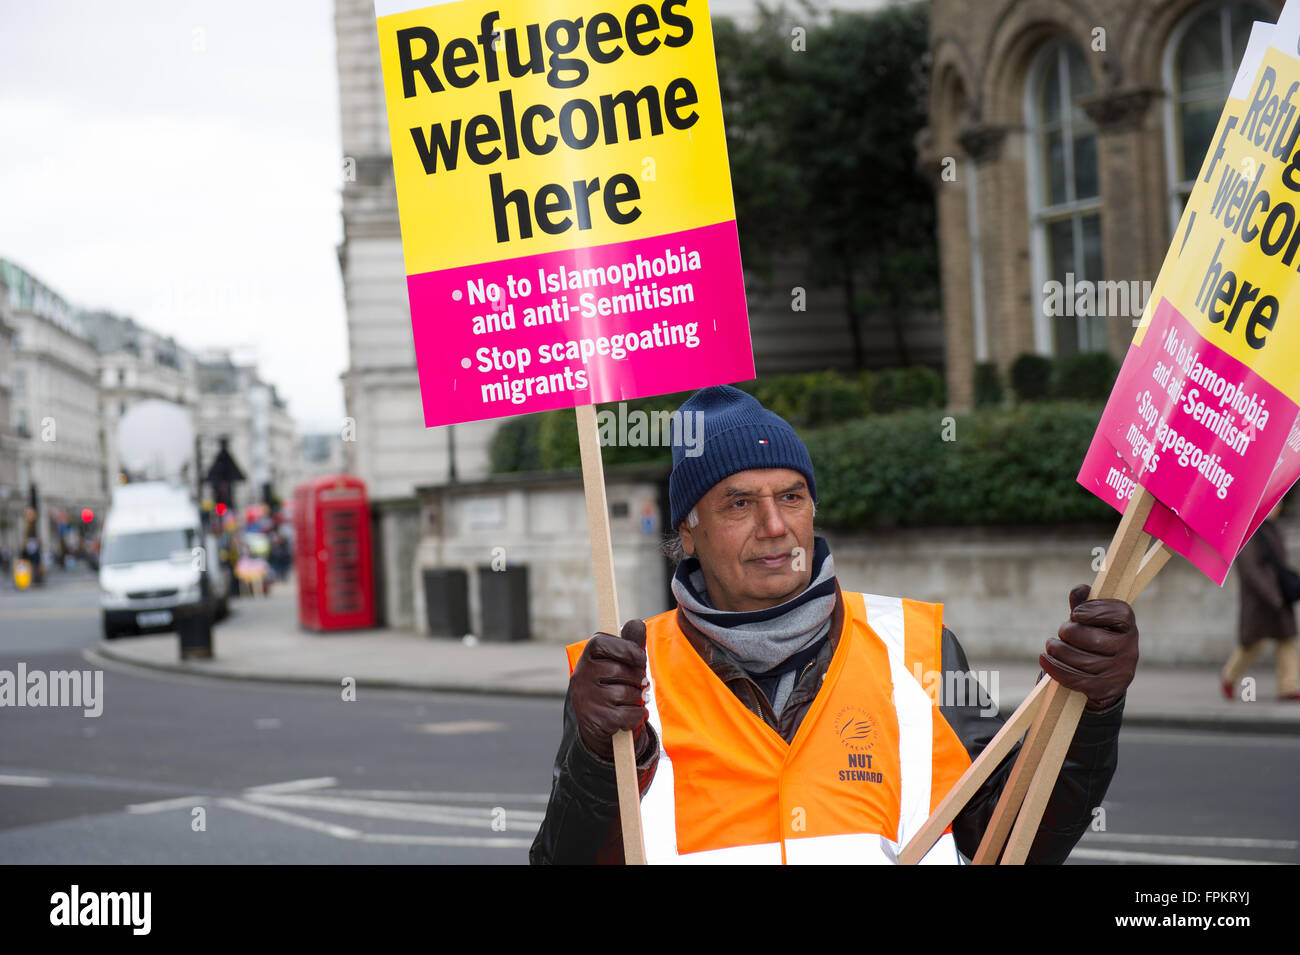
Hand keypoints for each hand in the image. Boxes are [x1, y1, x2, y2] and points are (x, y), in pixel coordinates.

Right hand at [570, 619, 650, 761]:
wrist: (598, 725)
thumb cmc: (612, 687)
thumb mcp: (619, 663)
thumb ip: (629, 644)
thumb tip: (637, 623)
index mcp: (587, 657)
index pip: (601, 643)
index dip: (626, 648)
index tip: (640, 658)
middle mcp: (581, 676)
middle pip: (620, 670)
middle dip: (637, 678)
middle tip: (639, 684)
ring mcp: (587, 699)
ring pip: (625, 693)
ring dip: (637, 698)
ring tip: (632, 700)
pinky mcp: (596, 720)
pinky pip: (628, 714)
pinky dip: (637, 716)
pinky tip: (633, 715)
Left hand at [1040, 584, 1138, 710]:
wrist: (1101, 679)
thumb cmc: (1093, 641)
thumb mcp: (1090, 621)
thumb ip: (1084, 604)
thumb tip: (1080, 590)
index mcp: (1129, 628)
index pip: (1121, 614)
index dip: (1095, 610)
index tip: (1075, 613)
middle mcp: (1130, 651)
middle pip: (1094, 638)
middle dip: (1069, 632)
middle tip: (1061, 632)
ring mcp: (1119, 672)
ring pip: (1081, 660)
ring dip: (1058, 650)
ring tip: (1051, 646)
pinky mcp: (1105, 690)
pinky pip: (1075, 678)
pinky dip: (1054, 667)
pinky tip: (1044, 659)